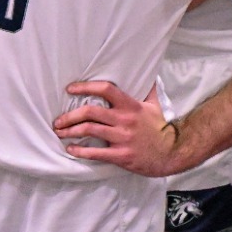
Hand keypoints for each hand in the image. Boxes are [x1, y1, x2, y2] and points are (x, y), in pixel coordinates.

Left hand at [53, 81, 178, 175]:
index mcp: (131, 106)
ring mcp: (122, 138)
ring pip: (89, 130)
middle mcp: (124, 120)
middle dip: (70, 116)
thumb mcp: (155, 106)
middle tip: (58, 120)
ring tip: (59, 132)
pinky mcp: (121, 155)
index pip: (106, 89)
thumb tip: (148, 75)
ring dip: (70, 131)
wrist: (173, 153)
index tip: (70, 89)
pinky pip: (96, 152)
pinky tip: (71, 149)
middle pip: (90, 112)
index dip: (86, 87)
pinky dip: (80, 151)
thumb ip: (148, 91)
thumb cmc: (160, 129)